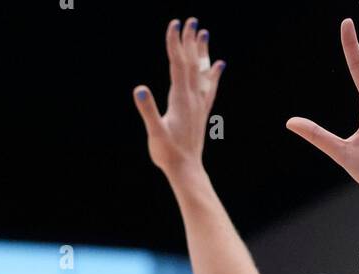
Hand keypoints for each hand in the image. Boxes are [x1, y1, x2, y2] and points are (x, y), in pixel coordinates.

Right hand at [133, 17, 224, 181]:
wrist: (186, 170)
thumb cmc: (168, 153)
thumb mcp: (155, 132)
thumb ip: (148, 110)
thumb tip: (140, 89)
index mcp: (180, 98)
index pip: (178, 64)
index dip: (175, 43)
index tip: (175, 24)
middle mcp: (192, 98)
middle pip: (191, 63)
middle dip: (190, 41)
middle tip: (191, 20)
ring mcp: (199, 104)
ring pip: (202, 72)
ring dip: (202, 52)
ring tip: (204, 33)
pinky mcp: (201, 112)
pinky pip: (209, 87)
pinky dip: (213, 74)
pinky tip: (218, 65)